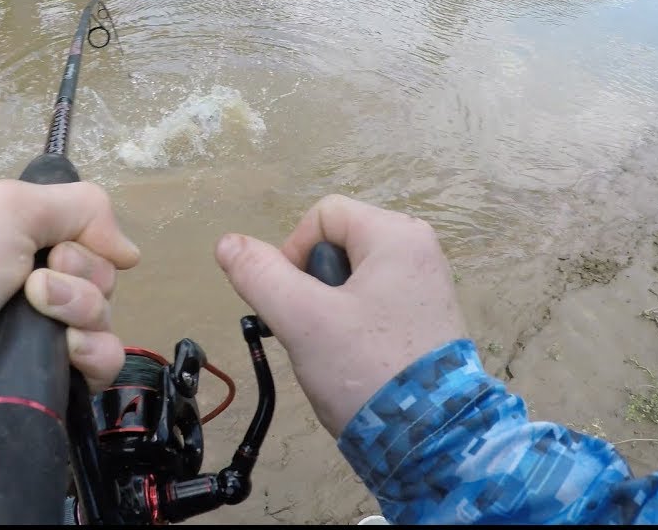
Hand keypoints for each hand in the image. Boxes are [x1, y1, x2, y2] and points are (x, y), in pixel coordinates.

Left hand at [0, 179, 140, 392]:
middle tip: (34, 285)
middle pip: (104, 284)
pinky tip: (67, 350)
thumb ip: (84, 207)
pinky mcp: (51, 381)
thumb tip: (131, 254)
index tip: (56, 251)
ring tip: (40, 315)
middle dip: (79, 281)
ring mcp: (47, 340)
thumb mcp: (13, 206)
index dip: (88, 248)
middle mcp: (45, 293)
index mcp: (34, 250)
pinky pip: (103, 366)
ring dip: (82, 313)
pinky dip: (93, 354)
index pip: (96, 248)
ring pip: (107, 323)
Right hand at [214, 194, 464, 435]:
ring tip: (333, 351)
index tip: (293, 302)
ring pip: (350, 280)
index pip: (323, 216)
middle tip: (312, 330)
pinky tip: (354, 360)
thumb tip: (227, 243)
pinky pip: (373, 305)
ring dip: (328, 310)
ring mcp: (425, 288)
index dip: (293, 252)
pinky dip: (353, 327)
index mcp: (397, 236)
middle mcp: (419, 252)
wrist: (430, 442)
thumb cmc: (367, 370)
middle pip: (337, 247)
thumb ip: (260, 276)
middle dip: (310, 286)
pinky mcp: (426, 320)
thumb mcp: (302, 320)